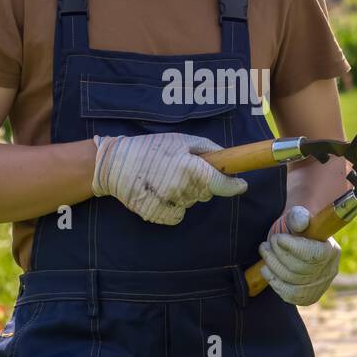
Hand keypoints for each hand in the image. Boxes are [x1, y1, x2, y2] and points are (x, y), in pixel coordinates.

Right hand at [91, 132, 246, 224]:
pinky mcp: (159, 216)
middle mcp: (183, 189)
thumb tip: (226, 158)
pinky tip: (160, 192)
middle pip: (207, 193)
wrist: (115, 165)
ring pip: (191, 202)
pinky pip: (178, 214)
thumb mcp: (180, 140)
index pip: (222, 184)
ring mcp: (171, 205)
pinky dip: (174, 206)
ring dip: (185, 193)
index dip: (235, 185)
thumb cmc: (150, 149)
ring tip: (165, 178)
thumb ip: (207, 148)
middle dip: (202, 182)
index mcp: (191, 168)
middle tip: (183, 169)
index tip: (241, 184)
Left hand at [258, 204, 340, 305]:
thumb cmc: (295, 229)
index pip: (315, 255)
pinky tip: (267, 270)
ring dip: (273, 267)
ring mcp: (320, 285)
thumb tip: (300, 222)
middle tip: (266, 244)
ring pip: (294, 284)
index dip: (293, 248)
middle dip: (278, 256)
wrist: (294, 244)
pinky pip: (291, 296)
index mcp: (331, 249)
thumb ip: (298, 217)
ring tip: (265, 253)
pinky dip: (275, 283)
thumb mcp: (296, 218)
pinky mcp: (309, 296)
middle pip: (302, 270)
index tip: (278, 238)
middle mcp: (329, 270)